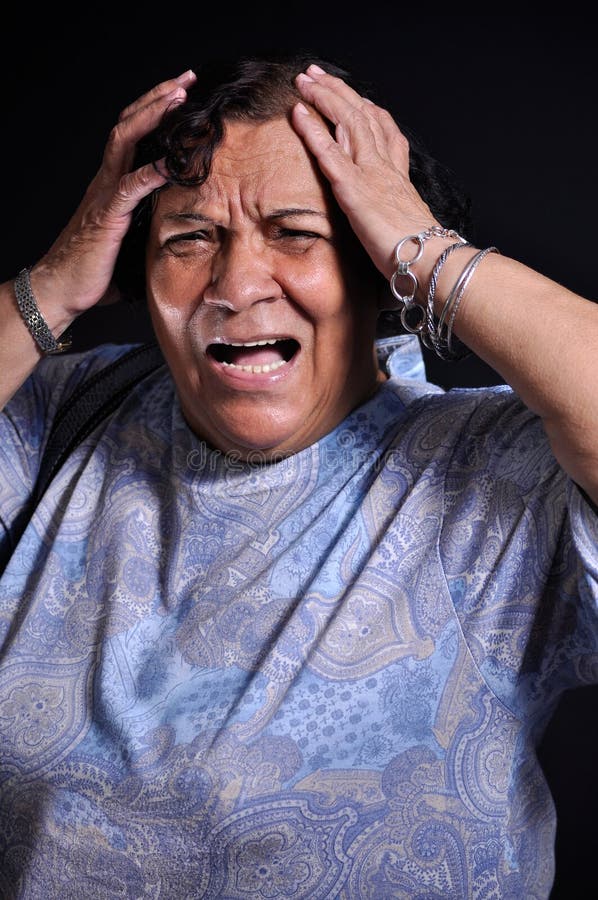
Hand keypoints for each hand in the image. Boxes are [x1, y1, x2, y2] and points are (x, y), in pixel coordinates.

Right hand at [30, 69, 196, 317]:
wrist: (61, 289)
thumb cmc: (95, 270)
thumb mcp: (131, 242)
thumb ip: (151, 227)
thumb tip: (183, 232)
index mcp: (113, 184)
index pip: (134, 135)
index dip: (155, 111)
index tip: (182, 94)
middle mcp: (106, 180)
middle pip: (129, 124)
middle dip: (157, 98)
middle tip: (185, 79)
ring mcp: (105, 194)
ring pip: (124, 141)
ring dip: (152, 117)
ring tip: (178, 98)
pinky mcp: (107, 216)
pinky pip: (129, 187)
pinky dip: (151, 173)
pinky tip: (172, 163)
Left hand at [292, 65, 437, 278]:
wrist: (428, 258)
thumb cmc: (420, 251)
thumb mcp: (407, 222)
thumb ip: (395, 209)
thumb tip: (391, 215)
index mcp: (398, 174)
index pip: (383, 129)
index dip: (365, 108)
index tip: (352, 95)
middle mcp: (385, 166)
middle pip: (362, 115)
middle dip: (339, 91)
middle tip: (316, 74)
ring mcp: (369, 174)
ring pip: (347, 122)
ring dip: (324, 98)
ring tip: (305, 81)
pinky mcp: (353, 189)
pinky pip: (328, 152)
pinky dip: (312, 129)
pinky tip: (298, 112)